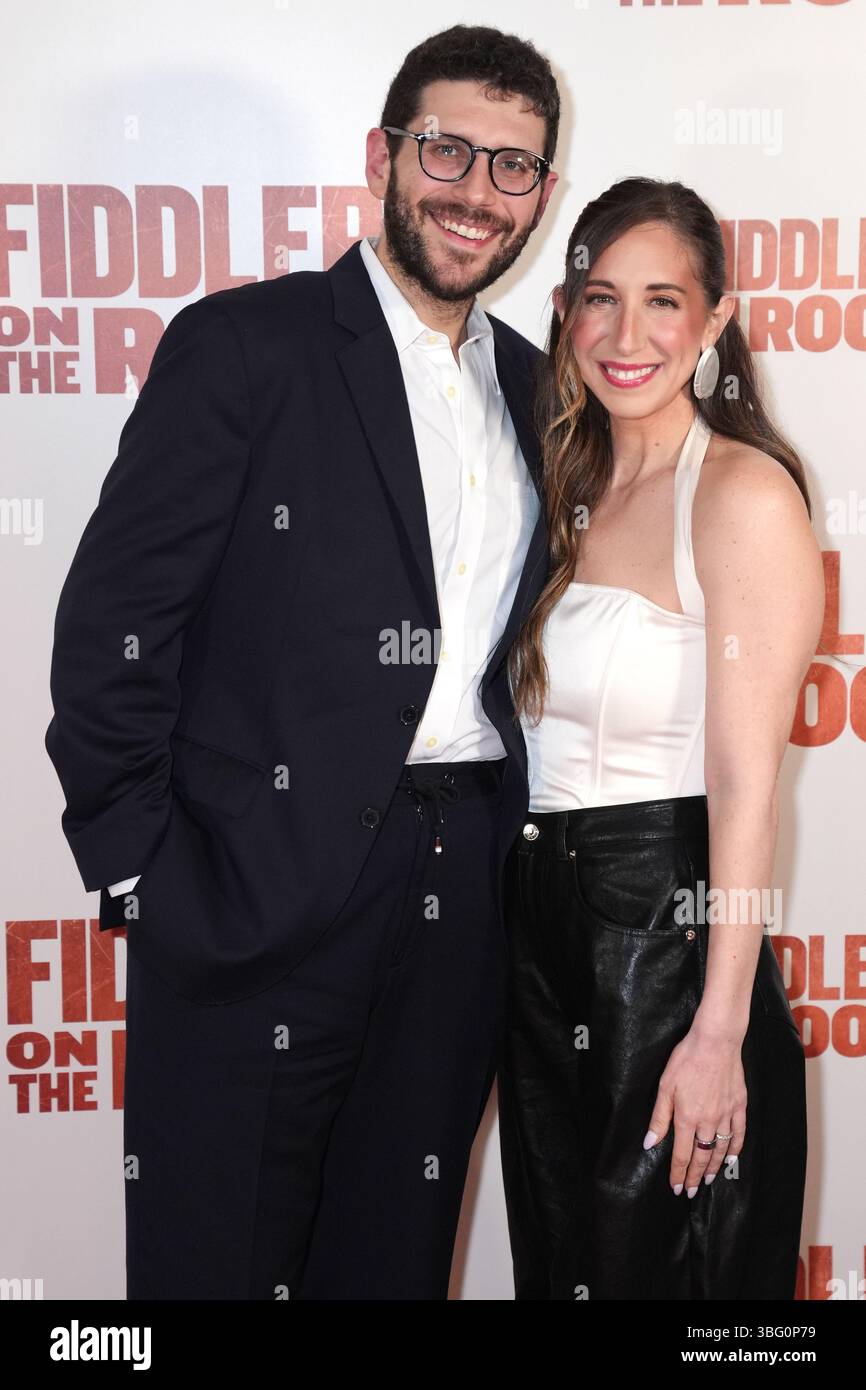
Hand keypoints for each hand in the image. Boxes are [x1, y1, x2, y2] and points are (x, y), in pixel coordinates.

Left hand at [642, 1025, 746, 1194]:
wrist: (715, 1042)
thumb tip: (650, 1143)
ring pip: (720, 1150)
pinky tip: (731, 1159)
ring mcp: (726, 1116)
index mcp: (687, 1118)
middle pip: (702, 1158)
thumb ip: (659, 1118)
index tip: (676, 1188)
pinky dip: (735, 1151)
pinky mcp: (739, 1107)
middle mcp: (708, 1122)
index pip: (682, 1155)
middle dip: (695, 1177)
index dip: (679, 1174)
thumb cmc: (686, 1060)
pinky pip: (739, 1135)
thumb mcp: (665, 1087)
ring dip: (714, 1168)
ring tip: (709, 1180)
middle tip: (691, 1192)